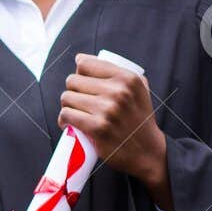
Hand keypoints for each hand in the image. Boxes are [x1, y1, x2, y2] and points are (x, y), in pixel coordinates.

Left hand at [60, 53, 171, 209]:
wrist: (148, 151)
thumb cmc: (138, 119)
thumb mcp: (139, 90)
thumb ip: (117, 73)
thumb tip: (81, 59)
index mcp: (127, 78)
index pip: (85, 64)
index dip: (79, 73)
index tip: (82, 84)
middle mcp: (118, 91)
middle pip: (72, 81)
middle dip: (73, 92)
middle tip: (79, 103)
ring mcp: (107, 109)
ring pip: (66, 97)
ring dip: (67, 106)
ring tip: (76, 114)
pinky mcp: (97, 127)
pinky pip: (66, 114)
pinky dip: (63, 120)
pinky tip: (69, 124)